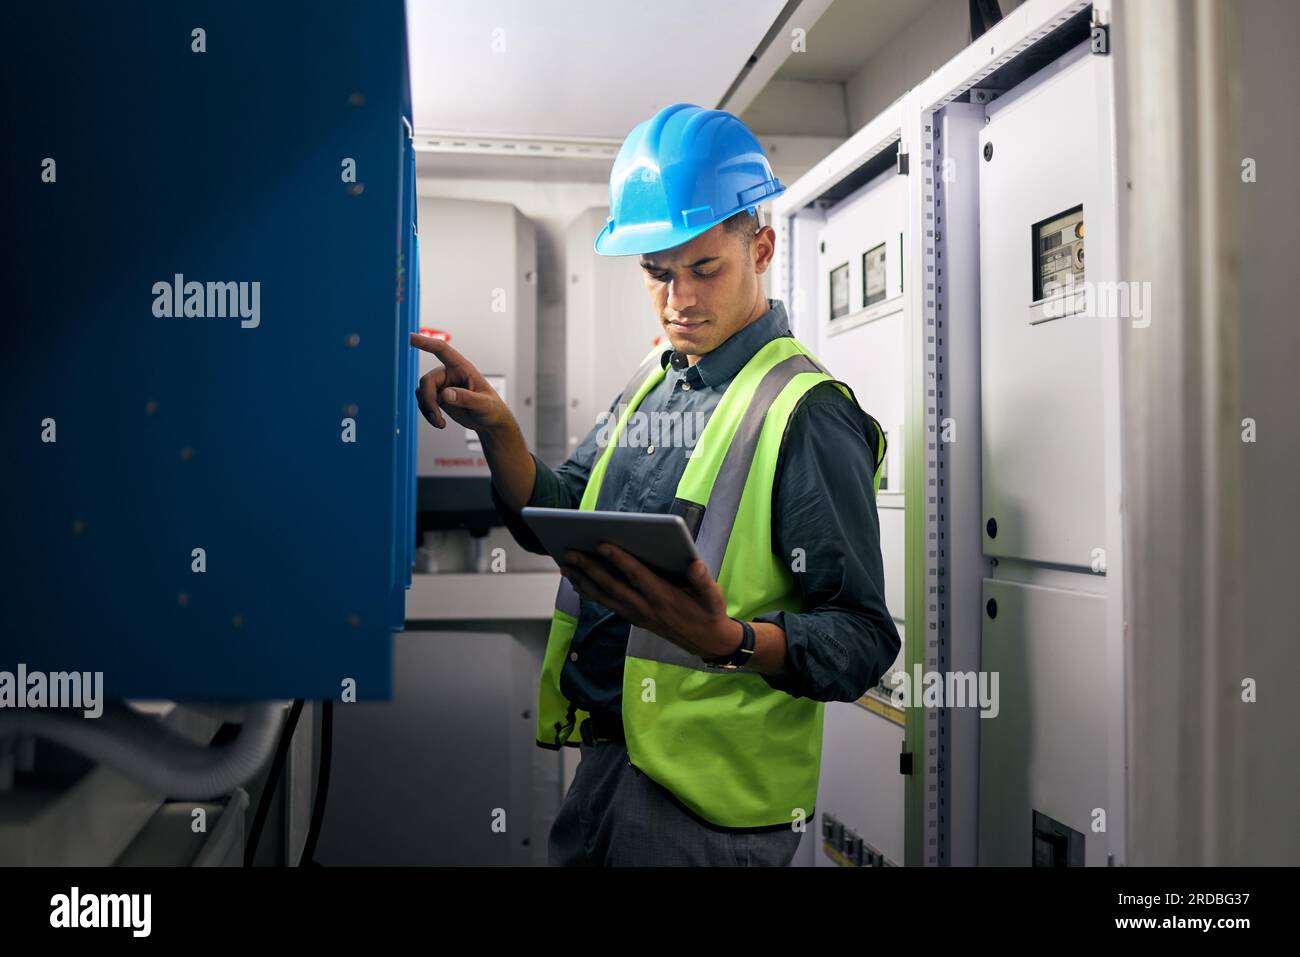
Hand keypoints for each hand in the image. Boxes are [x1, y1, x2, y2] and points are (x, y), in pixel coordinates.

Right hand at [410, 333, 509, 431]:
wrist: (489, 422)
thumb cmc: (492, 409)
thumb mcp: (484, 405)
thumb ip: (466, 398)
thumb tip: (446, 394)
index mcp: (463, 368)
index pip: (442, 350)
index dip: (426, 343)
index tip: (411, 337)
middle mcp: (450, 374)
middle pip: (427, 380)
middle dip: (428, 400)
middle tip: (436, 416)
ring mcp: (443, 385)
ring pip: (422, 391)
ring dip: (427, 408)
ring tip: (439, 422)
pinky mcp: (438, 397)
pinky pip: (423, 401)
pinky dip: (427, 413)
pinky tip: (439, 422)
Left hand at [560, 544, 740, 658]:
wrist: (707, 642)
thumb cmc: (709, 612)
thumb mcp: (713, 597)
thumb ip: (703, 580)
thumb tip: (695, 565)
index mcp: (663, 596)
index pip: (636, 575)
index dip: (619, 559)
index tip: (602, 544)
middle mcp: (645, 606)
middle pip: (612, 585)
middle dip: (590, 568)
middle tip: (570, 553)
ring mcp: (637, 614)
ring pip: (605, 596)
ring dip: (584, 581)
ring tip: (565, 567)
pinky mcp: (634, 618)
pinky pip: (608, 604)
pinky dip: (592, 594)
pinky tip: (578, 584)